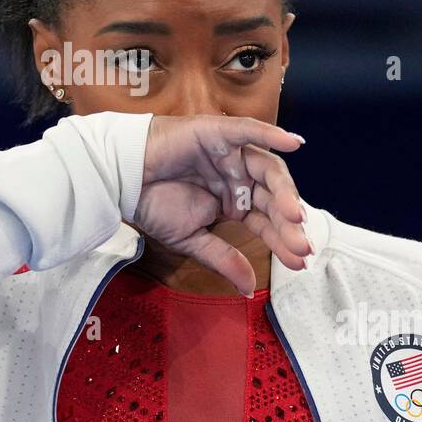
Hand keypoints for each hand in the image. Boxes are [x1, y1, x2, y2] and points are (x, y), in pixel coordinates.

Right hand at [133, 115, 310, 296]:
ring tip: (294, 215)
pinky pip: (248, 131)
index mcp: (234, 201)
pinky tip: (293, 142)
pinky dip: (271, 134)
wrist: (121, 180)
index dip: (283, 240)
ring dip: (285, 190)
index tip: (299, 262)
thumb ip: (224, 259)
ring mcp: (230, 154)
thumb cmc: (152, 204)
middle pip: (273, 197)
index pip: (266, 221)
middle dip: (288, 223)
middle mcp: (238, 177)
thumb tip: (249, 290)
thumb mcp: (192, 239)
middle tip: (301, 245)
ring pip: (267, 168)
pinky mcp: (217, 133)